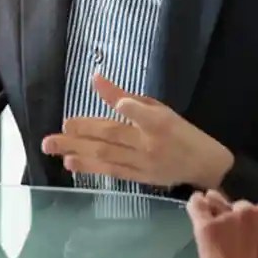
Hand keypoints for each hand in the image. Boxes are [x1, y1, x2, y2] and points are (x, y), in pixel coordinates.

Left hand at [41, 73, 234, 188]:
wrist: (204, 166)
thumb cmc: (180, 132)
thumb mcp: (160, 109)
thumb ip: (128, 98)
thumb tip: (96, 79)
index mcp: (161, 122)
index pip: (143, 114)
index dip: (129, 108)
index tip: (117, 102)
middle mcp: (150, 143)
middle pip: (113, 136)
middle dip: (83, 132)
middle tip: (59, 130)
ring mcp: (143, 163)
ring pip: (107, 156)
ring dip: (78, 151)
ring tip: (53, 147)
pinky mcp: (139, 178)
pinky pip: (111, 172)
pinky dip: (90, 167)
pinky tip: (71, 163)